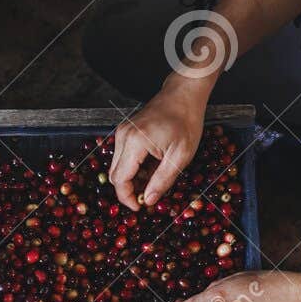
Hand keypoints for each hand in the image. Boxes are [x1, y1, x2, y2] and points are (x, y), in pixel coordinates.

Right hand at [109, 75, 210, 209]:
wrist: (183, 94)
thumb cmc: (186, 121)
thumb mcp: (180, 156)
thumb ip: (163, 180)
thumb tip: (149, 200)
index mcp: (136, 142)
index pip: (120, 179)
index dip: (127, 198)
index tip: (140, 207)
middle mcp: (123, 137)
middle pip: (114, 175)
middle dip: (129, 190)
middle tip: (149, 194)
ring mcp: (121, 133)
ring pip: (117, 168)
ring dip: (132, 178)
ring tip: (155, 175)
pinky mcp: (124, 132)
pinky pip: (122, 157)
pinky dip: (134, 167)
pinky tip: (151, 164)